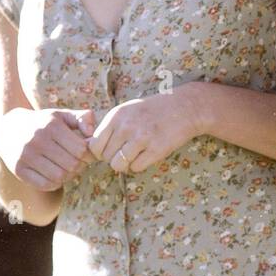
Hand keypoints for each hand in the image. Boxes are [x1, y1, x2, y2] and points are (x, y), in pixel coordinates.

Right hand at [0, 107, 96, 190]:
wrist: (9, 129)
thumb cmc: (43, 123)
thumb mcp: (62, 115)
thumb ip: (83, 118)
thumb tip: (92, 134)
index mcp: (51, 125)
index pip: (81, 149)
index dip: (88, 154)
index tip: (85, 154)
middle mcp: (37, 140)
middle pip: (72, 165)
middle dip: (79, 166)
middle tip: (77, 163)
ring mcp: (26, 155)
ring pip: (59, 177)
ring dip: (68, 176)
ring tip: (67, 169)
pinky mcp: (18, 169)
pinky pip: (44, 185)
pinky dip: (54, 184)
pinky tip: (55, 176)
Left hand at [87, 83, 203, 173]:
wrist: (185, 107)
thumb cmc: (153, 110)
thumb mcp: (127, 111)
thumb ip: (110, 127)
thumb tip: (91, 148)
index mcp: (116, 116)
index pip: (94, 145)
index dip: (101, 152)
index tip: (111, 150)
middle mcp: (126, 126)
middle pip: (106, 157)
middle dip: (114, 158)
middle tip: (127, 152)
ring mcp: (141, 138)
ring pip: (118, 165)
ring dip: (125, 164)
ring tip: (136, 155)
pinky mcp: (156, 149)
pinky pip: (136, 168)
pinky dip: (139, 165)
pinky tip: (147, 155)